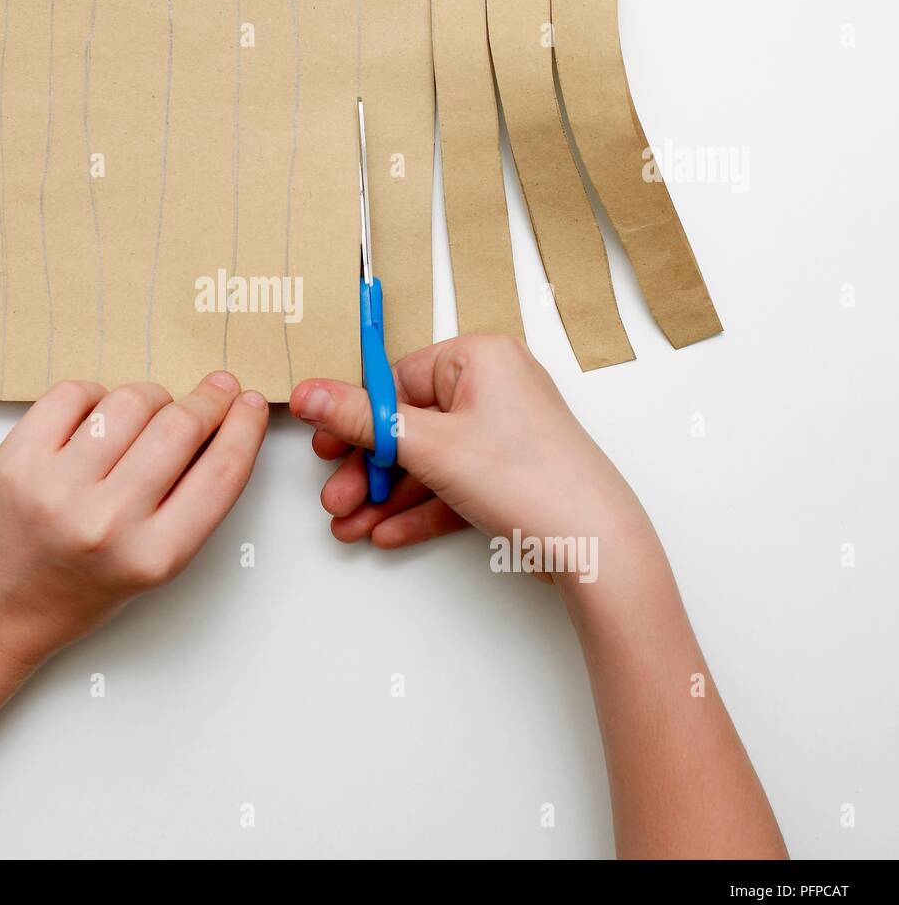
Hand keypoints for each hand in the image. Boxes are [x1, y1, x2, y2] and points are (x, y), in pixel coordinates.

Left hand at [0, 372, 268, 667]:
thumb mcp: (151, 564)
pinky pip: (75, 394)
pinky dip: (95, 396)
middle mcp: (106, 522)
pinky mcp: (17, 459)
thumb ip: (188, 501)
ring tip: (148, 411)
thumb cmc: (77, 589)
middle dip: (207, 401)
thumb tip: (221, 422)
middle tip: (214, 390)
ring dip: (151, 396)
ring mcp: (56, 487)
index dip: (244, 428)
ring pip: (130, 401)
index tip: (250, 404)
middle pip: (180, 427)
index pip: (221, 473)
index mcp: (152, 557)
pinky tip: (96, 417)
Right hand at [289, 335, 650, 554]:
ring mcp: (503, 431)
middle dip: (366, 468)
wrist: (595, 547)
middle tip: (336, 497)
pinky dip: (419, 507)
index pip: (397, 378)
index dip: (356, 417)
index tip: (324, 445)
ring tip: (351, 525)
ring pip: (427, 460)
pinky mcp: (508, 472)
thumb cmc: (529, 479)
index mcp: (479, 358)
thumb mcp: (428, 446)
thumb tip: (309, 393)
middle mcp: (493, 386)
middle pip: (409, 423)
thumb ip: (361, 420)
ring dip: (385, 495)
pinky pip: (451, 484)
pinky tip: (385, 532)